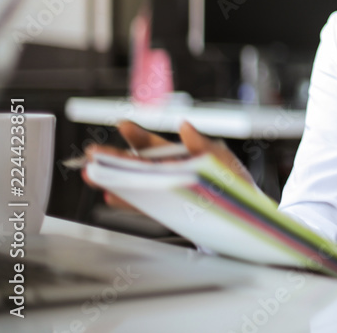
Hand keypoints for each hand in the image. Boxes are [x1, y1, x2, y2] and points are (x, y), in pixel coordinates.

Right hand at [83, 120, 254, 209]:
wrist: (244, 212)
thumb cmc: (233, 182)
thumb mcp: (221, 159)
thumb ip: (201, 145)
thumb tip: (184, 125)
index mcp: (179, 155)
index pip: (153, 143)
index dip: (138, 135)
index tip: (123, 124)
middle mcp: (167, 172)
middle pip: (137, 163)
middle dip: (114, 157)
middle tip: (91, 152)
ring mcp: (165, 191)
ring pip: (135, 183)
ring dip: (113, 179)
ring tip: (92, 174)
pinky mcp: (167, 210)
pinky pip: (143, 205)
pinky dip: (128, 202)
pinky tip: (111, 196)